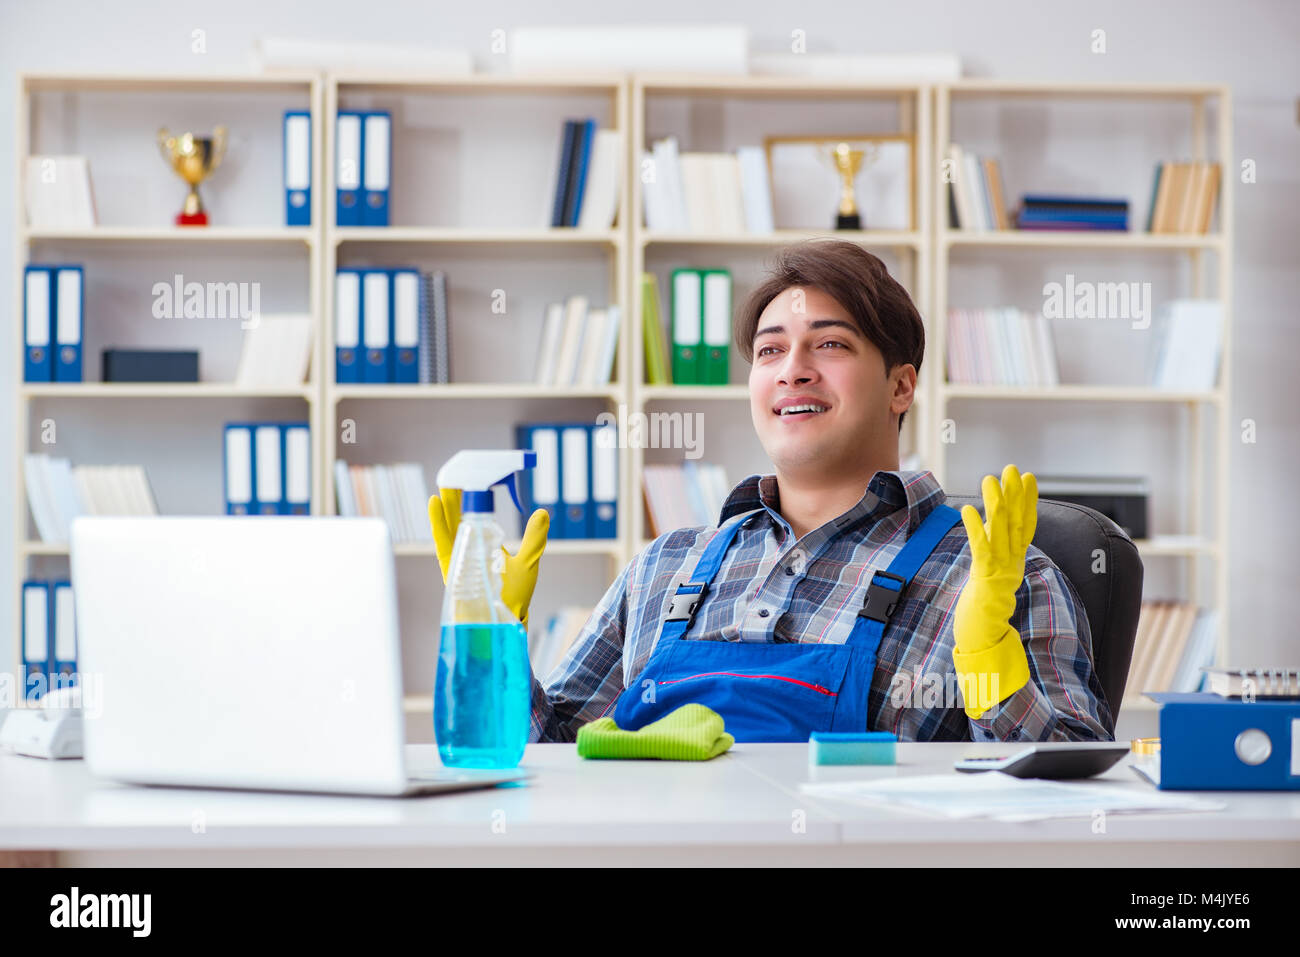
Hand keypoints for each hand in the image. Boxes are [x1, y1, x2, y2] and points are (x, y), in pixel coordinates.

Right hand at [428, 487, 549, 627]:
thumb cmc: (513, 596)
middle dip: (457, 494)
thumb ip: (534, 538)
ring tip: (445, 480)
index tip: (475, 475)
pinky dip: (436, 522)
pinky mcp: (450, 567)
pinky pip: (441, 541)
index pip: (476, 513)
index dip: (474, 495)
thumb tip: (542, 512)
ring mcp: (457, 556)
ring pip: (448, 524)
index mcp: (484, 543)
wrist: (503, 622)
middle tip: (456, 471)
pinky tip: (434, 503)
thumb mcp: (528, 561)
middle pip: (459, 515)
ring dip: (446, 503)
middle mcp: (468, 547)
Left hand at [954, 464, 1037, 653]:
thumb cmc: (983, 608)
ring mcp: (1002, 571)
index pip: (1025, 525)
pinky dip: (977, 528)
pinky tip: (968, 510)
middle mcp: (1012, 563)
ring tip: (989, 480)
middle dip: (1015, 494)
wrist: (983, 638)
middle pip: (1016, 523)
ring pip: (1001, 532)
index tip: (1028, 477)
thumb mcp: (992, 576)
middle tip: (1012, 469)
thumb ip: (995, 553)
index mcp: (1015, 561)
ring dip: (996, 504)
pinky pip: (982, 550)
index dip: (1028, 500)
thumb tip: (992, 528)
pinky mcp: (987, 580)